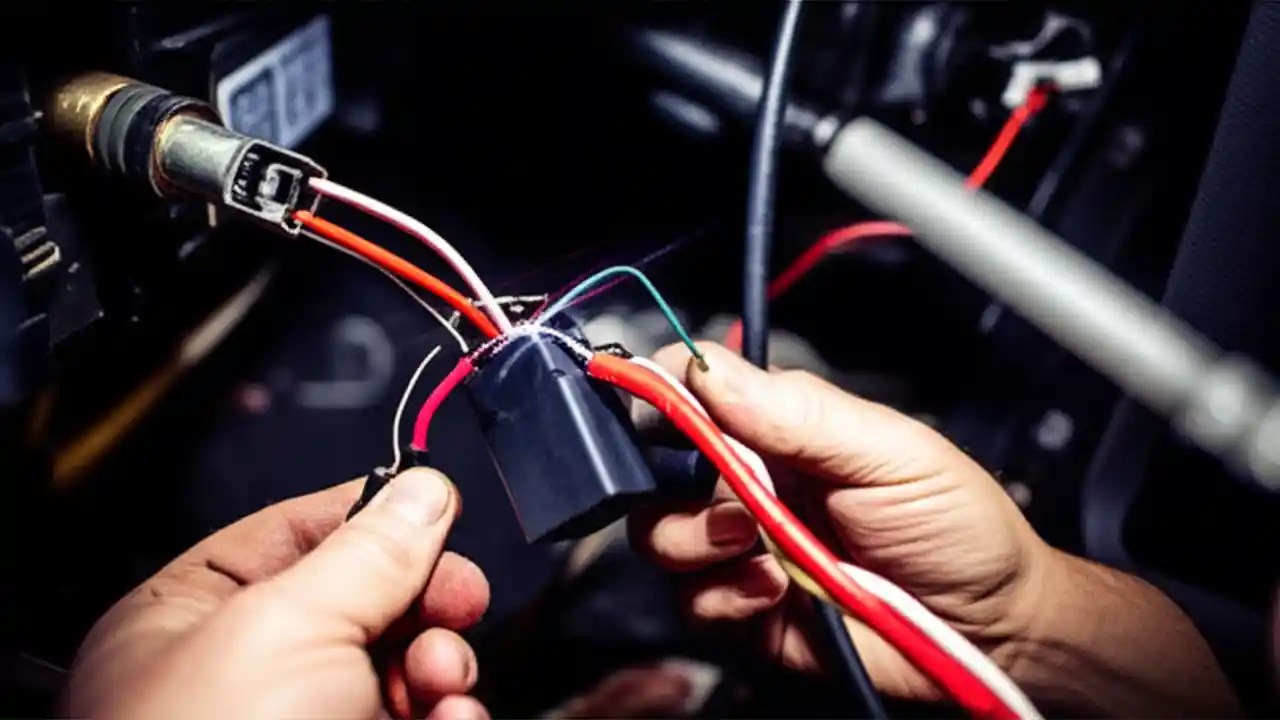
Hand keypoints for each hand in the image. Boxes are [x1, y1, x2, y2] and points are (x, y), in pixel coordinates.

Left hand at [62, 469, 490, 719]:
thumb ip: (368, 549)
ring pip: (405, 665)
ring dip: (441, 664)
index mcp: (192, 619)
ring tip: (438, 680)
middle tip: (455, 602)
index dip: (373, 517)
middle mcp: (247, 675)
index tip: (437, 510)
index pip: (296, 532)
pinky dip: (450, 716)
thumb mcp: (290, 627)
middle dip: (424, 600)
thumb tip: (422, 489)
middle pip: (366, 599)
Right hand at [630, 342, 1048, 700]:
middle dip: (671, 480)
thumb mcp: (891, 453)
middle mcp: (752, 484)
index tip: (654, 403)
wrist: (990, 630)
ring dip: (695, 540)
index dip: (664, 394)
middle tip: (728, 496)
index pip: (697, 394)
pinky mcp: (744, 610)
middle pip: (659, 468)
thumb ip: (799, 413)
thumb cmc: (957, 526)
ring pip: (662, 535)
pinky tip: (774, 592)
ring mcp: (743, 549)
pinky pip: (692, 601)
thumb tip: (710, 369)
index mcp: (781, 429)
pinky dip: (723, 596)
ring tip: (756, 546)